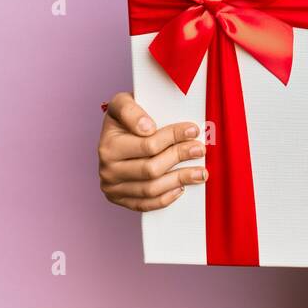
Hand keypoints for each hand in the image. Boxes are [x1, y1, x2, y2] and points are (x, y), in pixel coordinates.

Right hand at [97, 92, 207, 210]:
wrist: (114, 134)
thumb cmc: (124, 117)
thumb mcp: (122, 103)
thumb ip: (130, 109)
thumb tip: (147, 128)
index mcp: (109, 144)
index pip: (148, 145)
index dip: (174, 137)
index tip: (193, 130)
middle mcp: (107, 168)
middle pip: (151, 168)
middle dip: (180, 157)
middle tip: (200, 149)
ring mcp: (112, 186)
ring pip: (151, 189)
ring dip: (180, 180)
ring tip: (200, 172)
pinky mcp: (119, 199)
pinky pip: (145, 205)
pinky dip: (165, 198)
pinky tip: (181, 187)